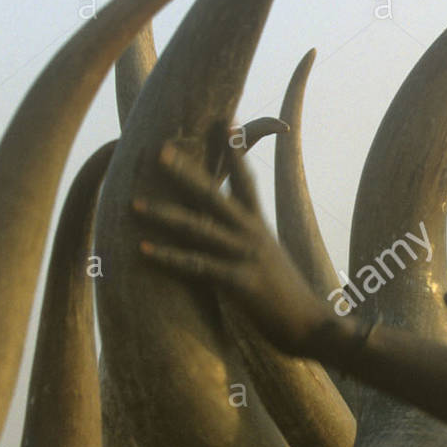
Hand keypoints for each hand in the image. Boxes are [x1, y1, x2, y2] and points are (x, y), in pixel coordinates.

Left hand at [134, 140, 329, 354]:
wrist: (312, 325)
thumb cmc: (288, 296)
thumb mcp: (271, 259)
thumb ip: (251, 242)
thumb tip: (234, 232)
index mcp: (260, 227)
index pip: (245, 181)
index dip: (235, 151)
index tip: (225, 121)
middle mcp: (253, 235)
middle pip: (214, 196)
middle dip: (186, 173)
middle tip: (160, 150)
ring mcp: (246, 256)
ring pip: (199, 229)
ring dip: (164, 216)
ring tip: (133, 204)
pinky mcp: (240, 282)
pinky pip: (198, 267)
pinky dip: (169, 258)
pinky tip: (144, 252)